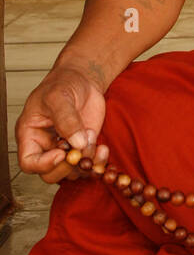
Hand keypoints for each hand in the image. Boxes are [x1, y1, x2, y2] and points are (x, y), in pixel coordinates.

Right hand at [15, 65, 109, 182]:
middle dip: (67, 168)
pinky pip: (89, 165)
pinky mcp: (84, 148)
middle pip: (50, 174)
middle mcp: (46, 146)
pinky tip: (103, 149)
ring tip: (94, 140)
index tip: (61, 154)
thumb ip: (66, 119)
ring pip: (72, 173)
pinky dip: (98, 162)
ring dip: (86, 163)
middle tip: (80, 152)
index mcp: (31, 135)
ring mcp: (66, 149)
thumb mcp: (58, 97)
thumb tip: (77, 143)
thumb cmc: (63, 84)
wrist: (83, 80)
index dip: (43, 164)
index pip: (29, 162)